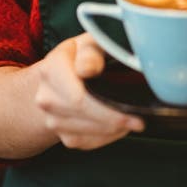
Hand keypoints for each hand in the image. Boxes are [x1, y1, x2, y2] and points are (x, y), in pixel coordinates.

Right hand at [34, 33, 144, 149]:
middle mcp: (47, 97)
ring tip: (132, 120)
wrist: (60, 74)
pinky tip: (119, 127)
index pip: (79, 98)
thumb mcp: (89, 43)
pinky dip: (106, 138)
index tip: (133, 112)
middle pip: (85, 116)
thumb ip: (91, 52)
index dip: (108, 108)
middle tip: (140, 120)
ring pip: (86, 134)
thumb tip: (88, 69)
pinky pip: (86, 143)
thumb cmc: (83, 54)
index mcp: (52, 69)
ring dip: (113, 130)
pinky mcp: (61, 134)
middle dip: (115, 120)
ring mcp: (51, 119)